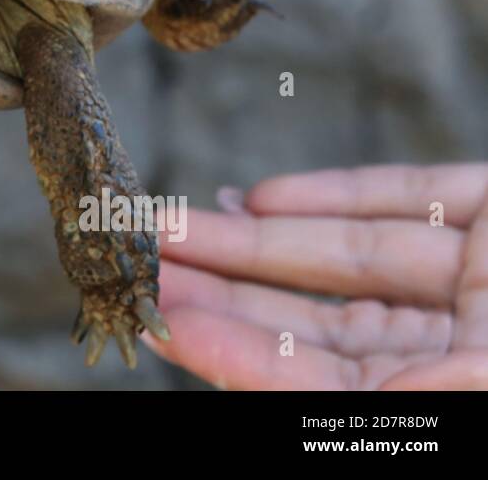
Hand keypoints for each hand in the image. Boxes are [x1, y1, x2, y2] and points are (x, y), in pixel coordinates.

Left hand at [145, 163, 487, 388]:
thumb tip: (364, 399)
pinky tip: (254, 198)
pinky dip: (330, 194)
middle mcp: (459, 343)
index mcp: (458, 394)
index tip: (160, 326)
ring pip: (345, 254)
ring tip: (166, 226)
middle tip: (139, 267)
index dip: (239, 357)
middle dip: (221, 291)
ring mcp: (477, 276)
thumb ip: (448, 387)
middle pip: (316, 320)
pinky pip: (405, 198)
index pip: (324, 387)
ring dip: (252, 236)